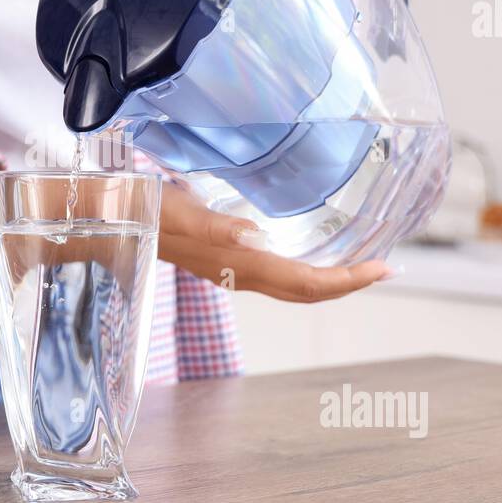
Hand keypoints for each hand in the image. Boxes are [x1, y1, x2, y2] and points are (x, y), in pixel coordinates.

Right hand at [157, 183, 389, 302]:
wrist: (114, 223)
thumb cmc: (148, 211)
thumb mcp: (181, 211)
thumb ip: (216, 226)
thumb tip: (254, 235)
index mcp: (242, 264)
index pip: (308, 283)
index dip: (349, 280)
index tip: (384, 267)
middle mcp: (243, 274)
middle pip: (308, 291)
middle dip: (350, 283)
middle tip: (387, 268)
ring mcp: (235, 271)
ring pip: (295, 286)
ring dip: (331, 280)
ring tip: (360, 266)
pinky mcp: (228, 262)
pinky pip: (280, 276)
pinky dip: (308, 270)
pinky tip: (311, 254)